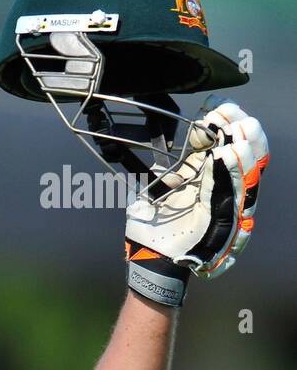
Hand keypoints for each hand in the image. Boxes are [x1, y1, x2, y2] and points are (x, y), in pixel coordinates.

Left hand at [125, 97, 269, 306]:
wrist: (151, 262)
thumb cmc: (148, 233)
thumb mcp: (143, 197)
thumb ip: (144, 176)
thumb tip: (124, 152)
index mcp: (194, 175)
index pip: (212, 141)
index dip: (215, 122)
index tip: (209, 106)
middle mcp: (212, 183)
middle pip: (237, 148)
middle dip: (235, 127)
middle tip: (227, 113)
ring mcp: (221, 198)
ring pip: (244, 166)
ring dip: (242, 146)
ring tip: (237, 129)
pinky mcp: (225, 215)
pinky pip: (235, 190)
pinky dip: (234, 172)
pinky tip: (228, 155)